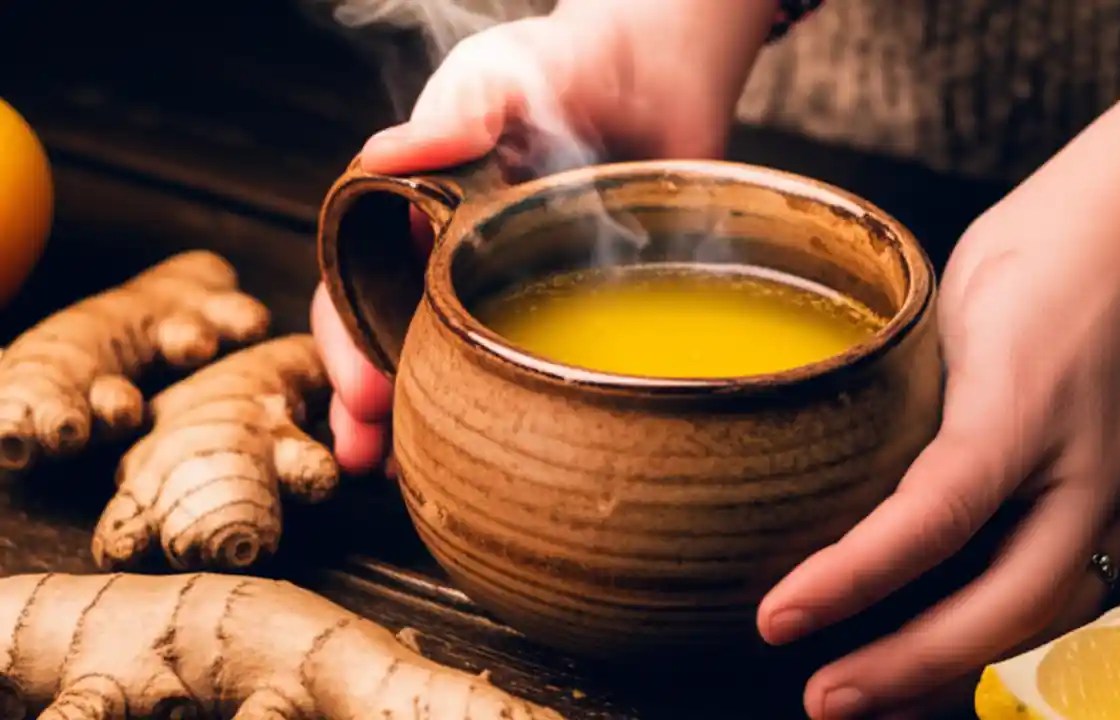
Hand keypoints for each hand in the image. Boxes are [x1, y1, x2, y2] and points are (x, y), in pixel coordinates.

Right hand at [310, 1, 775, 472]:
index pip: (357, 284)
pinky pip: (530, 370)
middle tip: (368, 456)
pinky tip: (496, 457)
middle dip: (368, 403)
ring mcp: (508, 288)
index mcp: (415, 212)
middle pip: (392, 340)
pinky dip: (504, 414)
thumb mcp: (504, 73)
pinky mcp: (568, 308)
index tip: (360, 390)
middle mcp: (452, 257)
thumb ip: (458, 110)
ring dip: (420, 422)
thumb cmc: (568, 63)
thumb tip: (383, 156)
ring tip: (407, 476)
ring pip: (451, 367)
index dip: (348, 340)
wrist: (663, 74)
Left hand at [756, 39, 1119, 715]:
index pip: (934, 516)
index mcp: (1026, 400)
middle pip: (1008, 606)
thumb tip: (841, 462)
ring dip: (959, 675)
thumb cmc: (1048, 240)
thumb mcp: (950, 301)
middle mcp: (1090, 464)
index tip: (777, 620)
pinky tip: (956, 661)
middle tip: (822, 700)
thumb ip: (909, 394)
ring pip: (1048, 623)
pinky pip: (1074, 597)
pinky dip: (1008, 644)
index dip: (852, 579)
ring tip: (877, 705)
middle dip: (910, 669)